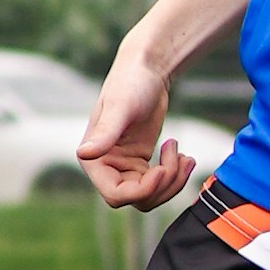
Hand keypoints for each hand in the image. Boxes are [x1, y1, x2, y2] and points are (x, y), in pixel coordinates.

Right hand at [75, 48, 201, 207]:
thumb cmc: (130, 83)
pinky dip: (175, 175)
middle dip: (162, 184)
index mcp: (94, 159)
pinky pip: (159, 184)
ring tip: (185, 157)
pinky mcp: (142, 164)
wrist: (147, 71)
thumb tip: (83, 154)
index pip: (115, 195)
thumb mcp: (120, 108)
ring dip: (173, 181)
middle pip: (137, 198)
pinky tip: (185, 156)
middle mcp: (106, 167)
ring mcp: (125, 167)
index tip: (161, 171)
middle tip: (179, 158)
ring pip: (151, 195)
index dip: (141, 191)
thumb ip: (104, 133)